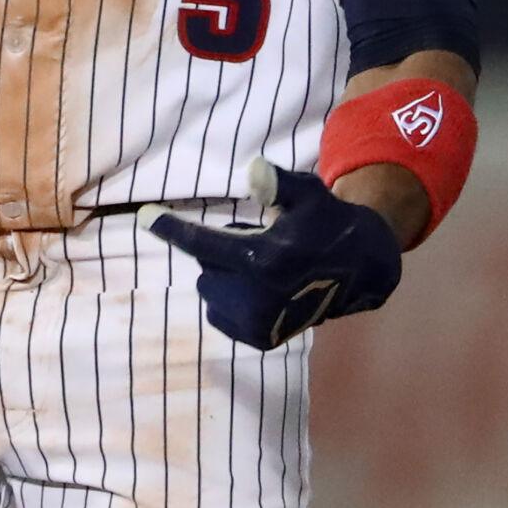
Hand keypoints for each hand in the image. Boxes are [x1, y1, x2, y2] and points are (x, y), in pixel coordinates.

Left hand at [139, 157, 401, 349]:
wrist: (364, 270)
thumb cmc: (329, 222)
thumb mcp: (309, 194)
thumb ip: (279, 183)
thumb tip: (253, 169)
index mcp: (265, 257)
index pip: (202, 242)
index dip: (170, 227)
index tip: (144, 216)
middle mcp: (259, 295)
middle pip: (205, 264)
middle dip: (218, 249)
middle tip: (252, 240)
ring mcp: (260, 322)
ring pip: (210, 289)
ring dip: (224, 275)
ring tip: (258, 266)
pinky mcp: (262, 338)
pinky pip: (219, 314)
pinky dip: (229, 299)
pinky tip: (257, 289)